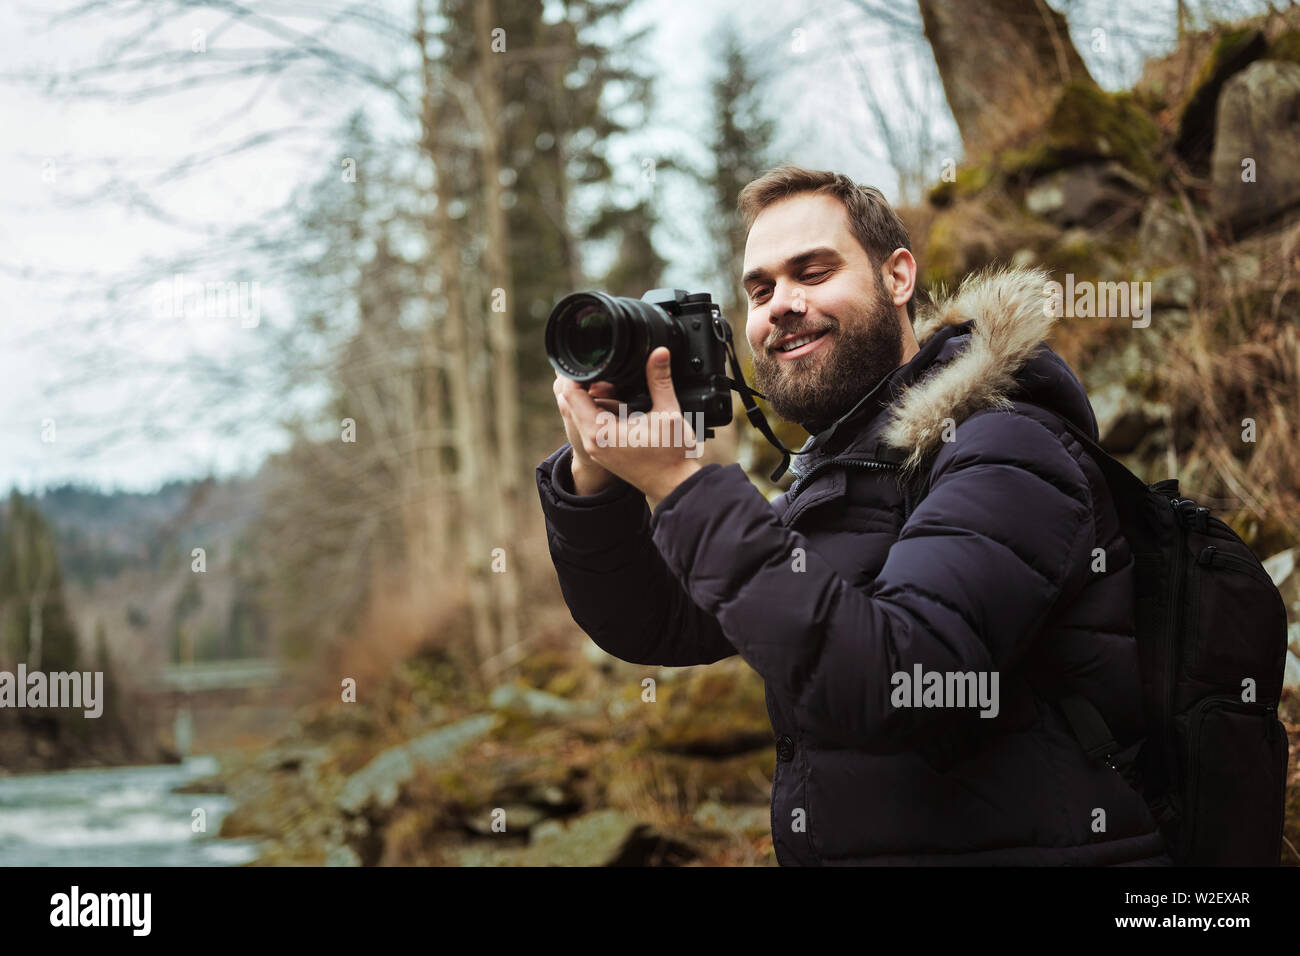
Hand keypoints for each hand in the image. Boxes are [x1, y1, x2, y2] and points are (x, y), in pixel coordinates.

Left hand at [554, 347, 702, 501]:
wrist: (674, 484)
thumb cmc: (671, 455)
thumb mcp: (668, 413)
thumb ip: (660, 381)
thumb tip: (659, 352)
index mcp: (600, 431)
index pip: (571, 393)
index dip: (577, 372)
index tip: (590, 358)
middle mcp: (592, 441)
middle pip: (569, 401)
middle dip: (581, 381)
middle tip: (599, 365)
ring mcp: (595, 447)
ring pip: (576, 412)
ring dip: (586, 395)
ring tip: (607, 381)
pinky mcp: (602, 450)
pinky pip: (587, 423)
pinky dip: (593, 408)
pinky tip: (613, 401)